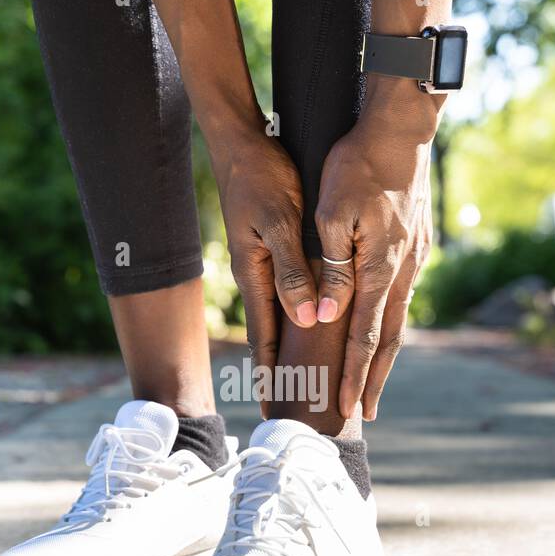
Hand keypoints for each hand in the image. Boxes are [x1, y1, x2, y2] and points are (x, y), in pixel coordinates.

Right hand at [211, 131, 317, 395]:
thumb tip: (304, 320)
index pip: (264, 339)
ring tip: (305, 379)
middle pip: (272, 337)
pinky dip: (300, 318)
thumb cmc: (262, 179)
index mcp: (255, 277)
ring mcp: (264, 265)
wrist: (243, 143)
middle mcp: (258, 277)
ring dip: (291, 349)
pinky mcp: (274, 250)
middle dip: (282, 372)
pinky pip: (289, 295)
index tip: (274, 411)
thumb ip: (291, 272)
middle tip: (294, 408)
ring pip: (282, 318)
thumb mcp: (280, 223)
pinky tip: (311, 327)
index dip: (272, 376)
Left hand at [315, 116, 433, 419]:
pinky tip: (384, 328)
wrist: (400, 129)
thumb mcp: (332, 215)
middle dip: (375, 378)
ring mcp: (414, 258)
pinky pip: (402, 294)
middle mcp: (402, 270)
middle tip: (366, 411)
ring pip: (398, 318)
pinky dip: (390, 321)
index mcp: (379, 268)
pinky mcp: (416, 244)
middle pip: (388, 338)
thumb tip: (329, 315)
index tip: (347, 404)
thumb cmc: (357, 166)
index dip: (354, 373)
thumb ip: (332, 269)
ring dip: (384, 354)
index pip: (363, 335)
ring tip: (373, 380)